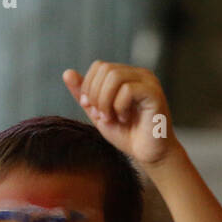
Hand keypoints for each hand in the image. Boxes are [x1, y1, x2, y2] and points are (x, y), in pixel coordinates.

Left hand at [63, 62, 177, 165]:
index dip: (89, 87)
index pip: (99, 66)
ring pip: (115, 76)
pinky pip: (128, 90)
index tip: (92, 109)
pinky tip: (125, 119)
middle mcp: (139, 74)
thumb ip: (84, 95)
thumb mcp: (98, 113)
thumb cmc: (127, 134)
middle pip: (105, 69)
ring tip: (111, 118)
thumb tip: (67, 73)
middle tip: (101, 116)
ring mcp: (149, 82)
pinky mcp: (155, 94)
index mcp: (127, 75)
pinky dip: (119, 107)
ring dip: (105, 101)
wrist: (148, 155)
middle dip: (96, 95)